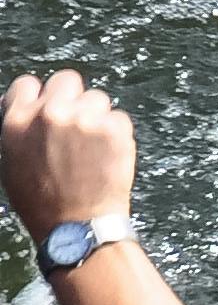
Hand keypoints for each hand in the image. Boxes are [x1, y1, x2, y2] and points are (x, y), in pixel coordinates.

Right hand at [2, 73, 130, 243]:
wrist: (76, 224)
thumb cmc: (42, 201)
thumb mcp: (12, 162)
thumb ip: (20, 129)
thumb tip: (22, 106)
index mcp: (18, 121)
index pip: (26, 84)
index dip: (39, 94)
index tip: (47, 103)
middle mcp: (50, 113)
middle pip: (66, 80)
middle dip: (72, 97)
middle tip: (76, 121)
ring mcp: (84, 118)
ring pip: (96, 98)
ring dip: (96, 115)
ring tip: (91, 147)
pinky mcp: (114, 128)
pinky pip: (118, 116)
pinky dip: (116, 131)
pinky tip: (107, 154)